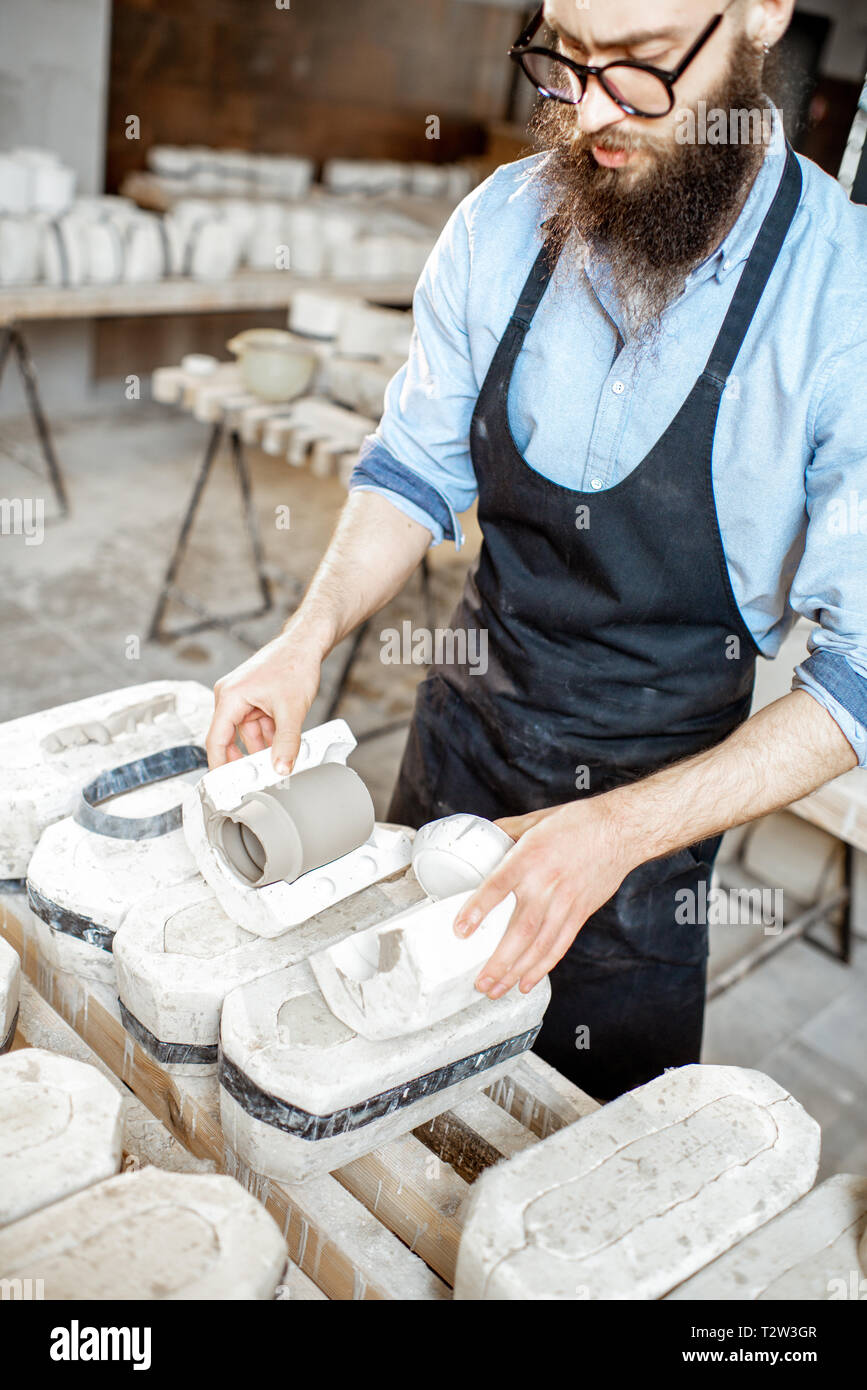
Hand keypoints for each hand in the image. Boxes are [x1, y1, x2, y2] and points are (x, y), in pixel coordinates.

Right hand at [206, 625, 325, 770]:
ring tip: (276, 762)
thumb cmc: (293, 664)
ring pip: (245, 732)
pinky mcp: (252, 697)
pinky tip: (280, 745)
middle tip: (254, 779)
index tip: (225, 785)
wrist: (306, 643)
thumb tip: (281, 768)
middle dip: (244, 758)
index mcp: (230, 697)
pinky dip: (266, 735)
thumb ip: (286, 743)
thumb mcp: (292, 710)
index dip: (220, 766)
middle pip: (229, 738)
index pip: (216, 740)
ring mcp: (240, 696)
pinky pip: (254, 723)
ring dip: (260, 746)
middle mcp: (230, 696)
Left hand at [452, 796, 636, 998]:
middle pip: (520, 930)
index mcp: (529, 857)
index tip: (460, 931)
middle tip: (479, 983)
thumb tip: (483, 837)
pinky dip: (542, 967)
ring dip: (516, 972)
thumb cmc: (576, 822)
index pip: (497, 887)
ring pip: (539, 946)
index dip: (477, 909)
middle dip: (499, 962)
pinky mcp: (580, 913)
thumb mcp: (535, 819)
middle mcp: (547, 884)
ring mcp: (565, 902)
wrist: (620, 830)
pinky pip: (559, 945)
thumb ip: (507, 831)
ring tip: (496, 991)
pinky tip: (526, 982)